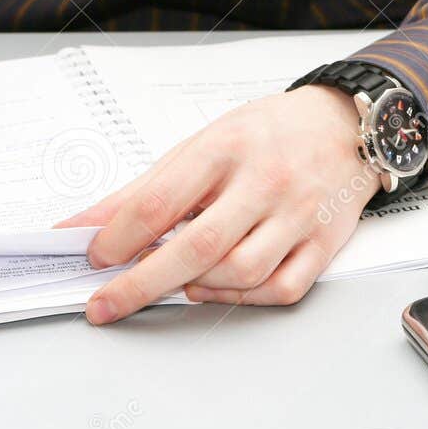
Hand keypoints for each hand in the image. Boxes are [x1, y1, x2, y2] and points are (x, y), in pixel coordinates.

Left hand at [63, 86, 381, 323]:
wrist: (343, 125)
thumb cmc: (265, 135)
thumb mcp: (199, 146)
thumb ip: (142, 190)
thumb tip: (84, 225)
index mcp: (225, 148)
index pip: (161, 201)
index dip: (119, 237)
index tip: (95, 257)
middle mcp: (264, 181)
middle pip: (197, 247)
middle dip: (141, 283)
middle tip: (106, 303)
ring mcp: (298, 214)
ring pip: (241, 273)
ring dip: (198, 288)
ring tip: (177, 282)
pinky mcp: (324, 242)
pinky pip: (282, 288)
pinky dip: (242, 299)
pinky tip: (218, 288)